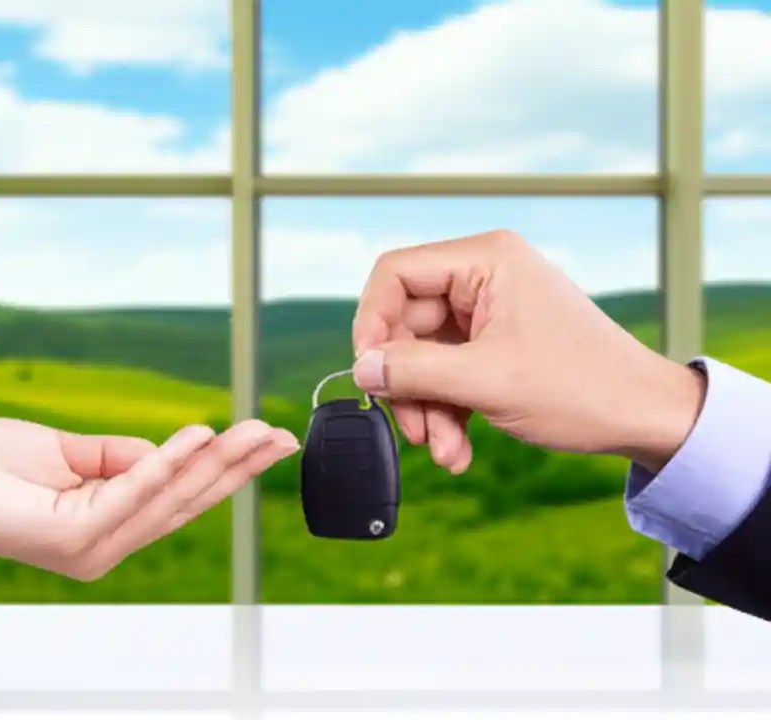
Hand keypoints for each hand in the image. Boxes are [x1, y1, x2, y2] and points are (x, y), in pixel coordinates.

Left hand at [0, 417, 298, 579]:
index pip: (177, 496)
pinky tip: (198, 439)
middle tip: (281, 435)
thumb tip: (168, 448)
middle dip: (236, 468)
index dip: (223, 468)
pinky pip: (129, 496)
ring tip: (254, 432)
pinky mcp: (72, 538)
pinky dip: (165, 465)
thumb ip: (117, 456)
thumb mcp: (67, 452)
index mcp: (105, 523)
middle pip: (184, 503)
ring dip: (215, 465)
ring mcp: (90, 546)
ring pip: (167, 501)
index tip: (265, 437)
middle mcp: (104, 543)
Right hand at [350, 230, 705, 473]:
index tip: (368, 373)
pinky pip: (447, 371)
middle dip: (407, 384)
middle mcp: (484, 275)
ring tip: (443, 449)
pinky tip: (457, 448)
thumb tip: (359, 369)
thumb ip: (413, 371)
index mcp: (486, 260)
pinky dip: (447, 410)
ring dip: (427, 407)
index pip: (396, 274)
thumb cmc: (583, 388)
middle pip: (406, 323)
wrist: (645, 417)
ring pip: (423, 355)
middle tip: (414, 431)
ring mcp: (490, 310)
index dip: (371, 323)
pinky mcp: (495, 342)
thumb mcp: (485, 382)